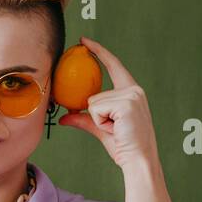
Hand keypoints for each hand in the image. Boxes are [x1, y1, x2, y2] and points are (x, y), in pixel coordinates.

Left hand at [57, 36, 159, 171]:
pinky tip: (116, 130)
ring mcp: (132, 95)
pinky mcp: (126, 103)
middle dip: (97, 116)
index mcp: (131, 92)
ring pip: (93, 102)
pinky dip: (101, 123)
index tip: (83, 40)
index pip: (113, 66)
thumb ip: (83, 119)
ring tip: (116, 130)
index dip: (98, 52)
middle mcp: (134, 90)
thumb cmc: (123, 147)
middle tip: (114, 129)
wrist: (138, 161)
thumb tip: (63, 117)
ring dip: (99, 121)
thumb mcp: (101, 130)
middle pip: (94, 94)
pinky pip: (96, 109)